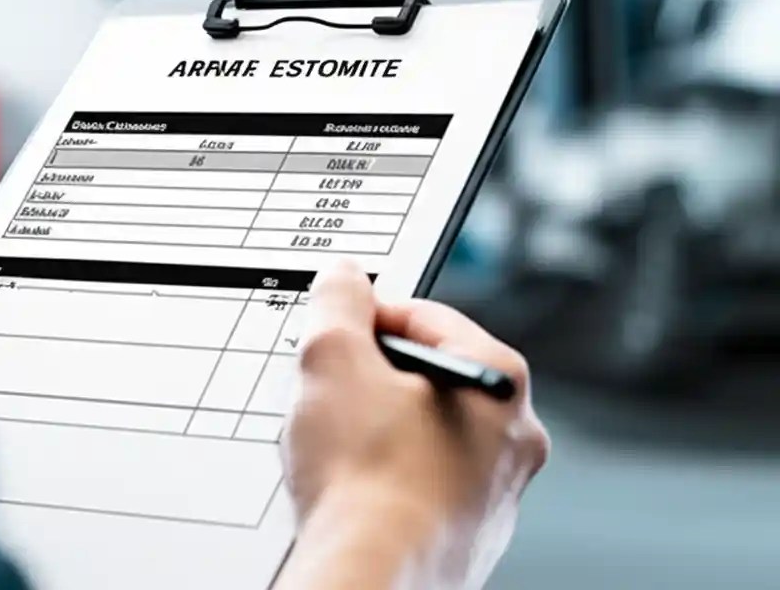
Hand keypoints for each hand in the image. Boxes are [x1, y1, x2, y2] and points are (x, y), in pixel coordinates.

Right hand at [277, 260, 548, 589]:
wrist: (372, 575)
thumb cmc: (366, 477)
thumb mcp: (333, 357)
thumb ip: (338, 302)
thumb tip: (344, 278)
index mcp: (498, 380)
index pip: (425, 316)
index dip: (365, 315)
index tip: (332, 327)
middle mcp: (512, 437)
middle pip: (425, 376)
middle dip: (368, 378)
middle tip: (326, 390)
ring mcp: (493, 493)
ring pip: (421, 433)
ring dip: (374, 429)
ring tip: (334, 446)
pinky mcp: (464, 536)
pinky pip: (416, 485)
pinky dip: (381, 480)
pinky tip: (348, 489)